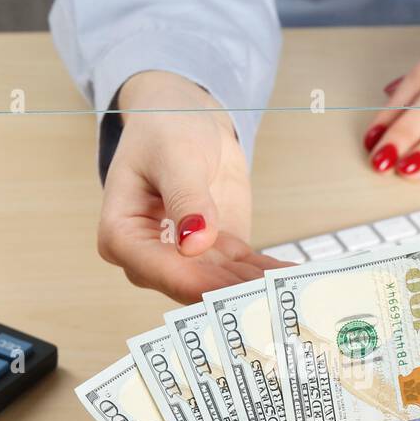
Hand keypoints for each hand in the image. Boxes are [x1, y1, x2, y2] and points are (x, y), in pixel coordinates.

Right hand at [98, 71, 285, 302]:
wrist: (185, 120)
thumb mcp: (175, 154)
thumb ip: (186, 198)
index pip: (164, 271)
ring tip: (298, 294)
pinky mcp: (216, 257)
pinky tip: (297, 278)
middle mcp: (149, 260)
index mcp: (121, 236)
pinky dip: (269, 276)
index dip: (204, 286)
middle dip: (238, 296)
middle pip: (195, 287)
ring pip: (223, 287)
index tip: (242, 294)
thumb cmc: (165, 129)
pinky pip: (243, 273)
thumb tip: (194, 244)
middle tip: (279, 300)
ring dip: (259, 291)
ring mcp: (183, 263)